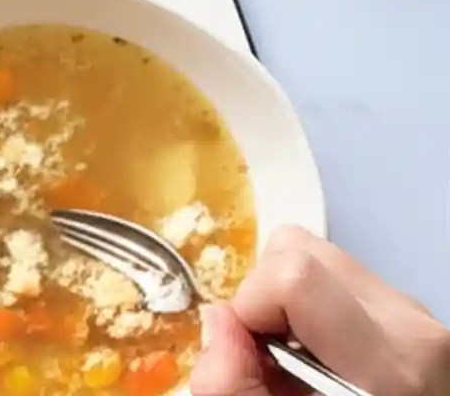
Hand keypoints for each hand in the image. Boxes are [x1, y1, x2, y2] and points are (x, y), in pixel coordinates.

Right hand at [191, 225, 449, 394]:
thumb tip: (217, 323)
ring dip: (284, 302)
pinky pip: (336, 278)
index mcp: (391, 364)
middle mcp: (412, 325)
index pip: (293, 276)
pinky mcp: (409, 314)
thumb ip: (236, 388)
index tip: (249, 358)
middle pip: (298, 251)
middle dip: (262, 300)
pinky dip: (309, 309)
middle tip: (268, 362)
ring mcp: (415, 314)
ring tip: (293, 363)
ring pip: (315, 256)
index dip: (248, 309)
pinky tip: (317, 360)